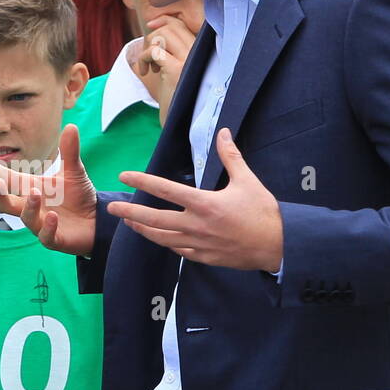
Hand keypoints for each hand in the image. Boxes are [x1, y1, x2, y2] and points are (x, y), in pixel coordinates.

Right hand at [0, 124, 96, 255]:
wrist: (97, 220)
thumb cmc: (79, 196)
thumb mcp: (74, 171)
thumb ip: (69, 151)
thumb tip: (70, 126)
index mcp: (30, 188)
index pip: (7, 179)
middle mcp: (31, 207)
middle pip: (4, 203)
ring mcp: (40, 224)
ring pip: (25, 218)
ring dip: (28, 206)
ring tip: (35, 192)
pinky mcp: (55, 239)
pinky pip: (45, 236)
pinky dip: (47, 226)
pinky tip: (52, 216)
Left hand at [110, 128, 283, 270]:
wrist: (279, 246)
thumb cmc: (263, 212)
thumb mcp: (247, 180)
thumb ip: (231, 156)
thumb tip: (223, 132)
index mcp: (204, 204)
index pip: (165, 190)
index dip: (142, 181)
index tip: (125, 176)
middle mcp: (196, 225)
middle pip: (154, 219)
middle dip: (129, 212)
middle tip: (111, 208)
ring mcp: (198, 244)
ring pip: (161, 238)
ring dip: (142, 229)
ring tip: (128, 222)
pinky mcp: (204, 257)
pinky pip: (177, 250)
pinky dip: (165, 243)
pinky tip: (157, 237)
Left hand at [137, 16, 198, 124]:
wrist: (180, 120)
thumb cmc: (175, 95)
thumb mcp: (177, 67)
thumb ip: (172, 48)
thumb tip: (155, 25)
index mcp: (200, 51)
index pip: (181, 24)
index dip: (164, 20)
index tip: (150, 27)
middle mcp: (198, 53)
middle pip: (171, 27)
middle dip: (153, 36)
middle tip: (148, 54)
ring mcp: (188, 60)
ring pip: (163, 34)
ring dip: (149, 47)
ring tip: (150, 66)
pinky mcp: (175, 70)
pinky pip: (154, 50)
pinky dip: (143, 58)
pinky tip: (145, 71)